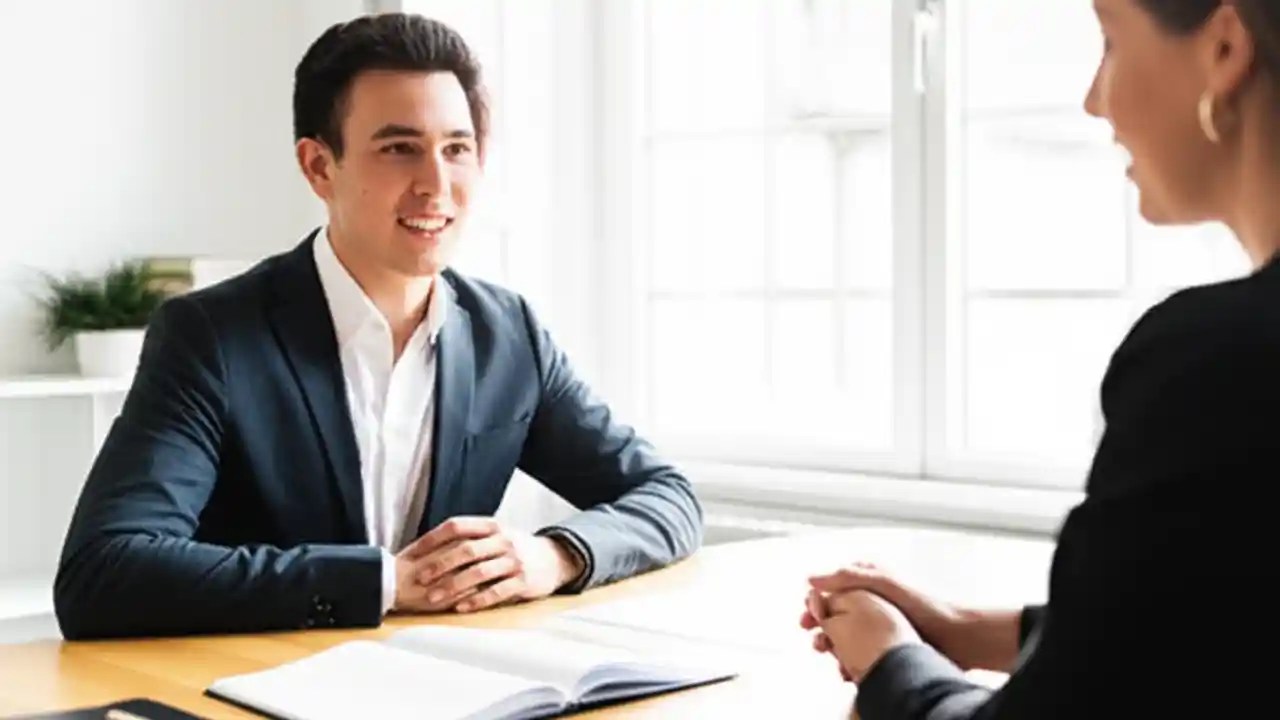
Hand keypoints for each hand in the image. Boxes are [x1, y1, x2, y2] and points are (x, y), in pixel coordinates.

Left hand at [393, 517, 582, 613]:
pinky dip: (477, 600)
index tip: (413, 551)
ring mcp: (514, 561)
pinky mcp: (524, 581)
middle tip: (420, 577)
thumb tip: (428, 547)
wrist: (554, 559)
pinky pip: (497, 591)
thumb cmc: (515, 549)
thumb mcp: (496, 535)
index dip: (433, 538)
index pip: (457, 525)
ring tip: (434, 598)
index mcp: (492, 526)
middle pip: (466, 550)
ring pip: (479, 572)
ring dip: (453, 586)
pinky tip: (461, 608)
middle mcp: (503, 540)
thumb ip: (470, 538)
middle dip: (440, 564)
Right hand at [804, 561, 1020, 671]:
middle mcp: (871, 600)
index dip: (815, 605)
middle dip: (823, 631)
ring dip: (836, 650)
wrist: (958, 635)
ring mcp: (879, 623)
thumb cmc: (925, 604)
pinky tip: (850, 671)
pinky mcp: (886, 643)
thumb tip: (812, 579)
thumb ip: (846, 577)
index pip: (831, 590)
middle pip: (835, 616)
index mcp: (868, 580)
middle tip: (818, 644)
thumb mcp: (883, 582)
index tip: (806, 619)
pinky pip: (861, 653)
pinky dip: (852, 663)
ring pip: (846, 637)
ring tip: (835, 660)